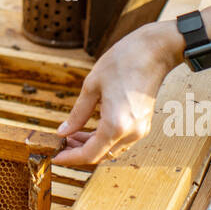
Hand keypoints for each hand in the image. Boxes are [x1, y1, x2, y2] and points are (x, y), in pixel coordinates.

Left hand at [53, 21, 185, 166]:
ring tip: (72, 135)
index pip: (90, 154)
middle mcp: (131, 133)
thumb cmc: (123, 62)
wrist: (155, 51)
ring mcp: (140, 130)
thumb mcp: (92, 86)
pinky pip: (121, 140)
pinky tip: (90, 129)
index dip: (70, 158)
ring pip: (111, 150)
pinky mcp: (144, 123)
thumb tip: (63, 131)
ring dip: (92, 146)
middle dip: (79, 152)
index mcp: (116, 125)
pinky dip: (104, 140)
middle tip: (61, 144)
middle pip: (101, 155)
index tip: (56, 157)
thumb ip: (77, 113)